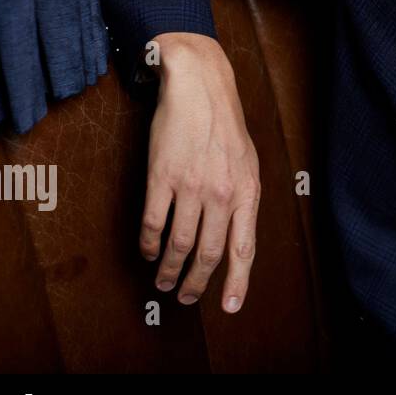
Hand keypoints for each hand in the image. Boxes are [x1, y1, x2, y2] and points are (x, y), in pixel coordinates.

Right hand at [140, 32, 260, 313]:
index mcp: (247, 191)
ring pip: (179, 244)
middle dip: (196, 283)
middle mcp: (222, 193)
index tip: (229, 306)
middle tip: (184, 296)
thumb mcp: (248, 163)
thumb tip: (236, 237)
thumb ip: (243, 200)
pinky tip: (147, 251)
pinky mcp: (162, 178)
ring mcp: (191, 186)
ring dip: (168, 269)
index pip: (244, 247)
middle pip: (209, 253)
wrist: (200, 88)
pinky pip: (152, 223)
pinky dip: (148, 244)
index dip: (237, 280)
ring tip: (162, 281)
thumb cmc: (224, 126)